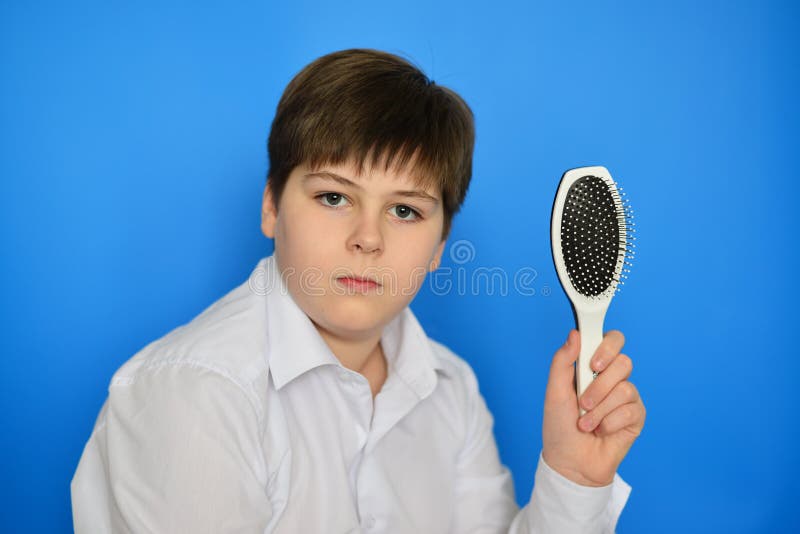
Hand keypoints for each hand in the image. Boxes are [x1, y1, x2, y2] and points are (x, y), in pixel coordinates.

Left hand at [541, 329, 645, 486]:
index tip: (592, 363)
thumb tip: (575, 333)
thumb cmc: (560, 426)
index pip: (612, 340)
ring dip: (600, 409)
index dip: (607, 346)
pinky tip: (600, 432)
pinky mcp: (636, 417)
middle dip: (600, 385)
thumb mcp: (554, 391)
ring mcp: (626, 397)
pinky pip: (631, 410)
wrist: (571, 462)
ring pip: (626, 388)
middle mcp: (612, 378)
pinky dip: (609, 423)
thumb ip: (563, 361)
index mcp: (592, 367)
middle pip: (624, 362)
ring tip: (585, 423)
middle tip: (583, 401)